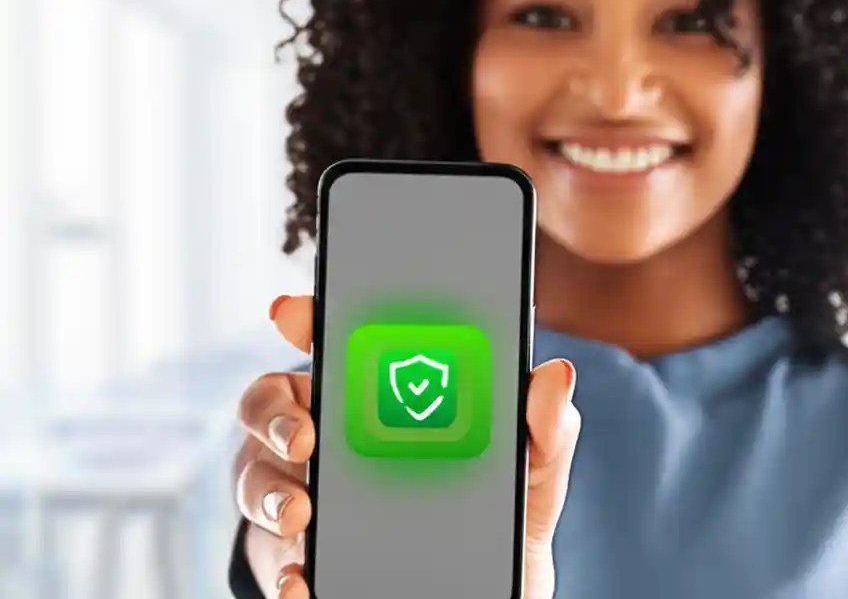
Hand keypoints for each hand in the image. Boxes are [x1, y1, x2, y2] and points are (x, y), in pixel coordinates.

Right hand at [233, 295, 580, 598]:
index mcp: (378, 394)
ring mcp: (303, 494)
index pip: (327, 343)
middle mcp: (327, 436)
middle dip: (278, 415)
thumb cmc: (503, 505)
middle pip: (269, 404)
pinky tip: (301, 582)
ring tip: (303, 518)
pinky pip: (272, 559)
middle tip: (306, 438)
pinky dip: (281, 572)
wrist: (490, 587)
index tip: (293, 311)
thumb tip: (556, 374)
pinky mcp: (295, 556)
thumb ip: (546, 422)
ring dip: (272, 496)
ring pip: (256, 479)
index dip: (304, 320)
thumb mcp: (532, 464)